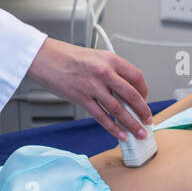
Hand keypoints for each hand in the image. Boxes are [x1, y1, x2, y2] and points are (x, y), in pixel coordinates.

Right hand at [26, 38, 151, 142]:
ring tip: (138, 132)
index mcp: (110, 59)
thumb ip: (110, 70)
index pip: (136, 77)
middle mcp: (104, 72)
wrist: (43, 57)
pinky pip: (102, 117)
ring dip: (131, 124)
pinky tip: (120, 134)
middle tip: (148, 120)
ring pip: (119, 110)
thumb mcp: (95, 56)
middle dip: (143, 111)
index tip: (145, 100)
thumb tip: (123, 90)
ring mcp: (93, 86)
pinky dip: (113, 128)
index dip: (144, 91)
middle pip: (131, 95)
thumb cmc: (65, 56)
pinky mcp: (82, 99)